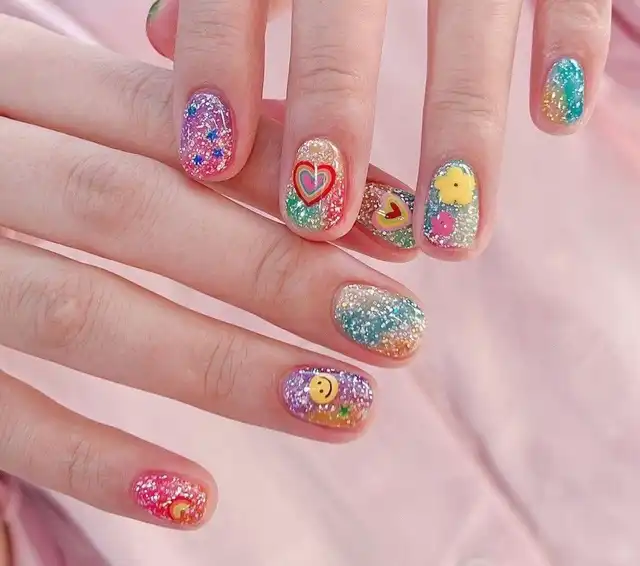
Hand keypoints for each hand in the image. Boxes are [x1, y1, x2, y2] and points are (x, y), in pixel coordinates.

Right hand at [0, 17, 425, 527]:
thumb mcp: (71, 118)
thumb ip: (177, 138)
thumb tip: (325, 184)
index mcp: (13, 81)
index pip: (173, 119)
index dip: (292, 177)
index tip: (402, 234)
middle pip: (137, 210)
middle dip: (278, 275)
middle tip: (396, 331)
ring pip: (83, 313)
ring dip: (225, 370)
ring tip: (345, 409)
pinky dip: (94, 461)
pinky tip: (195, 497)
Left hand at [148, 0, 610, 258]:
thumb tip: (158, 38)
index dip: (217, 71)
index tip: (209, 164)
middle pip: (345, 21)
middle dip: (329, 122)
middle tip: (318, 221)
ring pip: (470, 26)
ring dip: (463, 139)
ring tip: (453, 243)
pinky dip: (570, 48)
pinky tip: (557, 123)